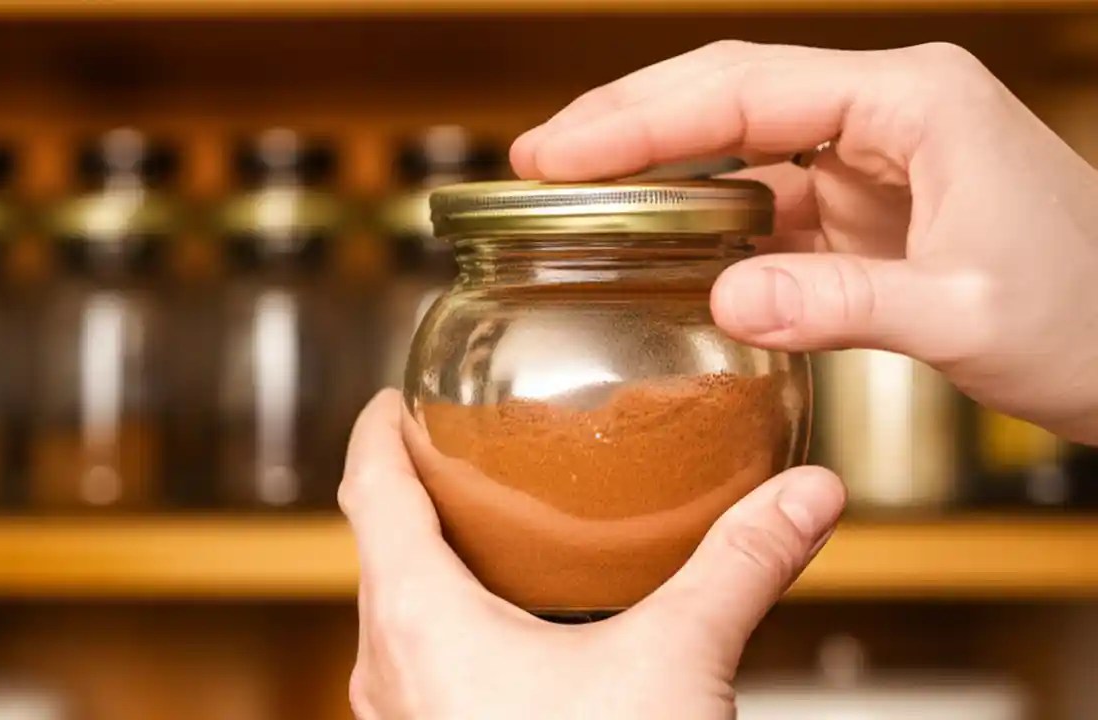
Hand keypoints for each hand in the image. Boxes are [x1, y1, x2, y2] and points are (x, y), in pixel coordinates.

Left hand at [340, 391, 844, 719]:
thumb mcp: (676, 665)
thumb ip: (741, 566)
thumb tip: (806, 496)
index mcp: (419, 619)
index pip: (370, 489)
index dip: (375, 430)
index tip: (391, 395)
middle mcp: (390, 667)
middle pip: (375, 545)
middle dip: (407, 488)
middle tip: (455, 448)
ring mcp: (404, 718)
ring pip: (390, 611)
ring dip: (424, 558)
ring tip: (482, 527)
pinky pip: (414, 663)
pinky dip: (443, 619)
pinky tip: (508, 631)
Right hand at [512, 41, 1097, 443]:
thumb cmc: (1092, 317)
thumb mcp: (967, 315)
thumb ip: (843, 301)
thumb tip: (726, 298)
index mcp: (912, 101)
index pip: (745, 90)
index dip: (638, 119)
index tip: (554, 151)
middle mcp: (887, 113)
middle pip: (728, 94)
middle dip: (628, 123)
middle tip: (535, 160)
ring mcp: (875, 159)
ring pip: (738, 142)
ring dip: (657, 167)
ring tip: (572, 192)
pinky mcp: (869, 208)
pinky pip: (766, 198)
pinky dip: (704, 218)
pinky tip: (659, 244)